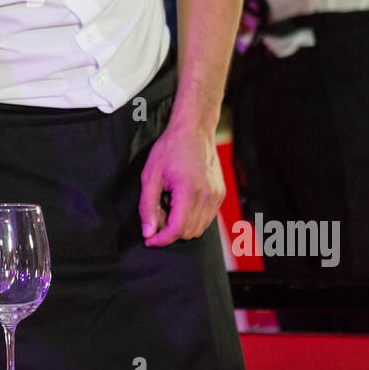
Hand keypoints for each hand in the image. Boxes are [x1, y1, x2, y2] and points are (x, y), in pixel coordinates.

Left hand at [138, 120, 224, 246]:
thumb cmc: (170, 148)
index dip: (161, 239)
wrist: (194, 130)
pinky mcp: (220, 194)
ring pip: (199, 228)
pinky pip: (206, 218)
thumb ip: (148, 207)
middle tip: (157, 214)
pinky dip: (192, 218)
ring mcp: (217, 196)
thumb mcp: (150, 176)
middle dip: (170, 232)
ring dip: (181, 225)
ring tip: (170, 203)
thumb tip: (149, 232)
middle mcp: (208, 197)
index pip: (177, 230)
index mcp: (189, 192)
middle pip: (188, 233)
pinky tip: (181, 200)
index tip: (149, 239)